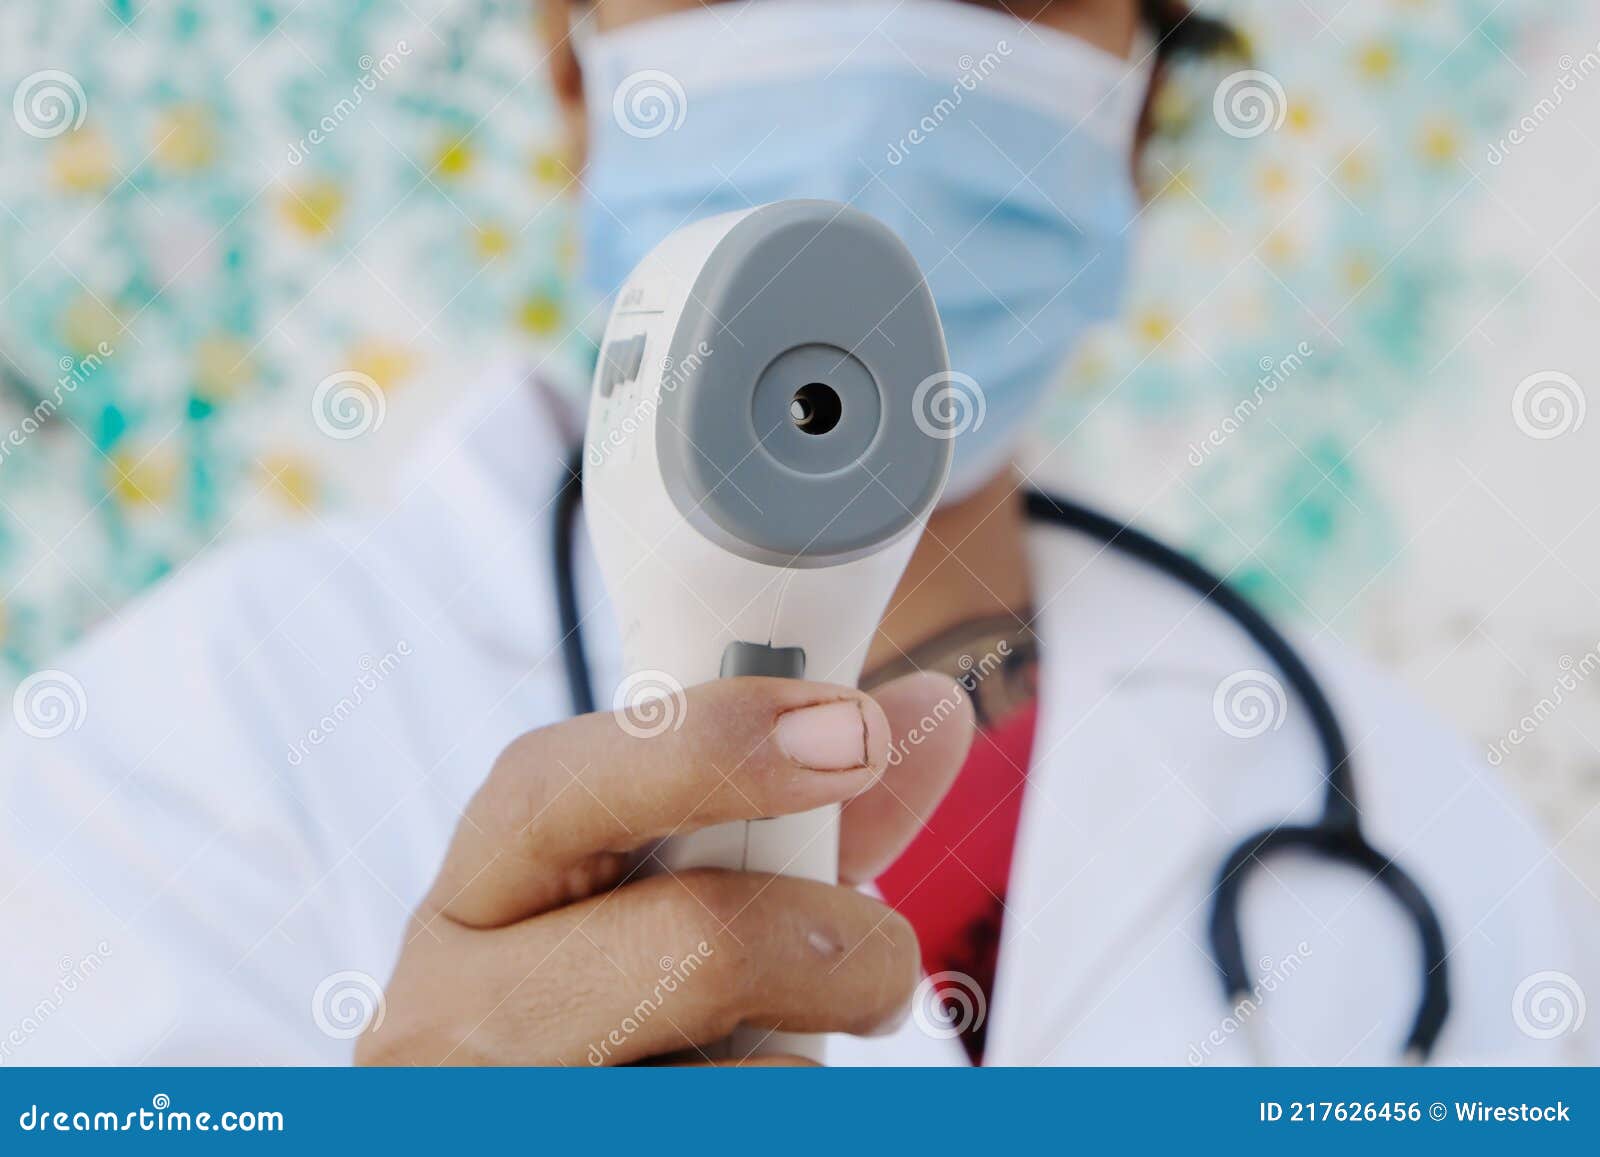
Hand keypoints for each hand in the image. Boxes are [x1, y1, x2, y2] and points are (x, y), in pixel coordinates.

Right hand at [355, 672, 974, 1065]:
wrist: (547, 1111)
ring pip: (756, 1079)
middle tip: (882, 952)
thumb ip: (789, 814)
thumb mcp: (671, 896)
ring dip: (825, 1047)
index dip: (716, 745)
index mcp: (469, 900)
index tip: (854, 732)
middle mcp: (447, 1019)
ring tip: (807, 1040)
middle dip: (832, 936)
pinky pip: (762, 1126)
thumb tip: (924, 712)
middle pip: (696, 944)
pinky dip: (797, 1092)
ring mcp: (503, 1117)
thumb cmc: (616, 1005)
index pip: (556, 789)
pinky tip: (752, 1085)